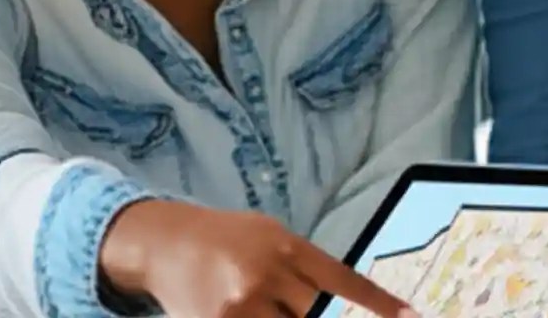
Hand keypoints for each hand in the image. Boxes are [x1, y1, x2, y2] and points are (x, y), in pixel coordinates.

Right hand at [100, 200, 414, 317]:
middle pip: (324, 317)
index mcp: (285, 247)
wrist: (165, 244)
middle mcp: (264, 277)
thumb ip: (310, 268)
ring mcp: (240, 308)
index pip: (346, 283)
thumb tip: (359, 302)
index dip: (381, 308)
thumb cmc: (228, 240)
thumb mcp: (273, 238)